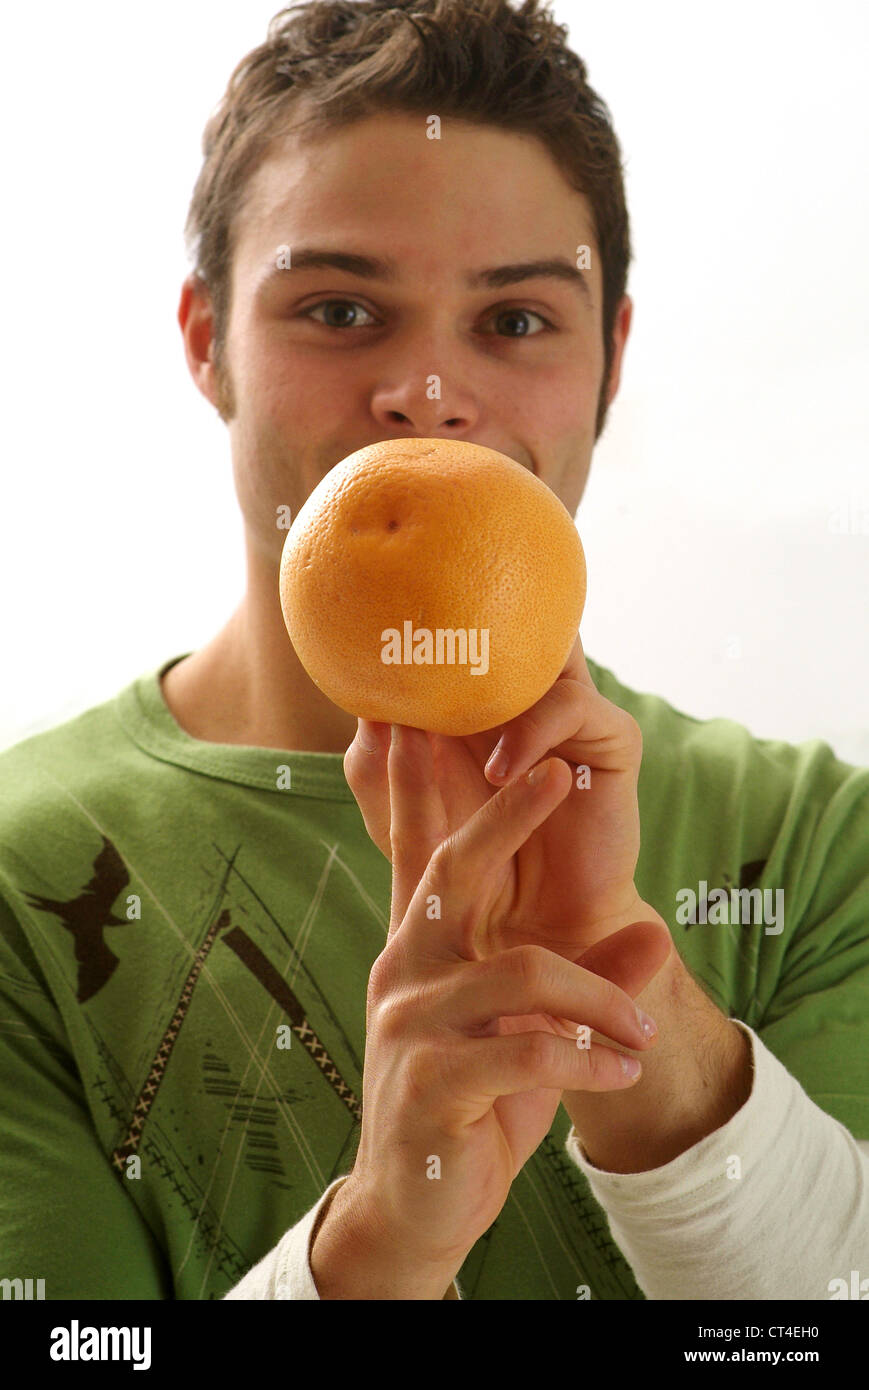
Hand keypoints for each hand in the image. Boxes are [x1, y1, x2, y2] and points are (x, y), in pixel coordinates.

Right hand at [328, 728, 665, 1290]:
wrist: (419, 1201)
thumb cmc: (476, 1102)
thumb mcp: (539, 1031)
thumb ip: (589, 976)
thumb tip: (653, 926)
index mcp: (421, 946)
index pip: (426, 850)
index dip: (431, 786)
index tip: (435, 720)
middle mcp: (404, 969)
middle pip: (455, 870)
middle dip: (509, 815)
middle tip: (557, 771)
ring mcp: (409, 1023)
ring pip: (522, 971)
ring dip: (599, 998)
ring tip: (640, 1031)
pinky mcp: (427, 1083)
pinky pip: (525, 1049)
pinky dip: (585, 1058)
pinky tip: (617, 1069)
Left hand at [345, 629, 672, 962]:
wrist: (535, 933)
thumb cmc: (467, 873)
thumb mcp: (403, 822)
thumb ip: (376, 768)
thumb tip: (364, 707)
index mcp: (476, 701)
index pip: (457, 633)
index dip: (422, 623)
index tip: (377, 627)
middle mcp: (527, 694)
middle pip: (506, 622)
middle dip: (460, 624)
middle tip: (417, 634)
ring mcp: (569, 711)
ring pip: (539, 650)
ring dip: (488, 681)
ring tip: (449, 727)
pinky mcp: (610, 737)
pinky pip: (571, 705)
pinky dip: (528, 733)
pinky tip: (501, 771)